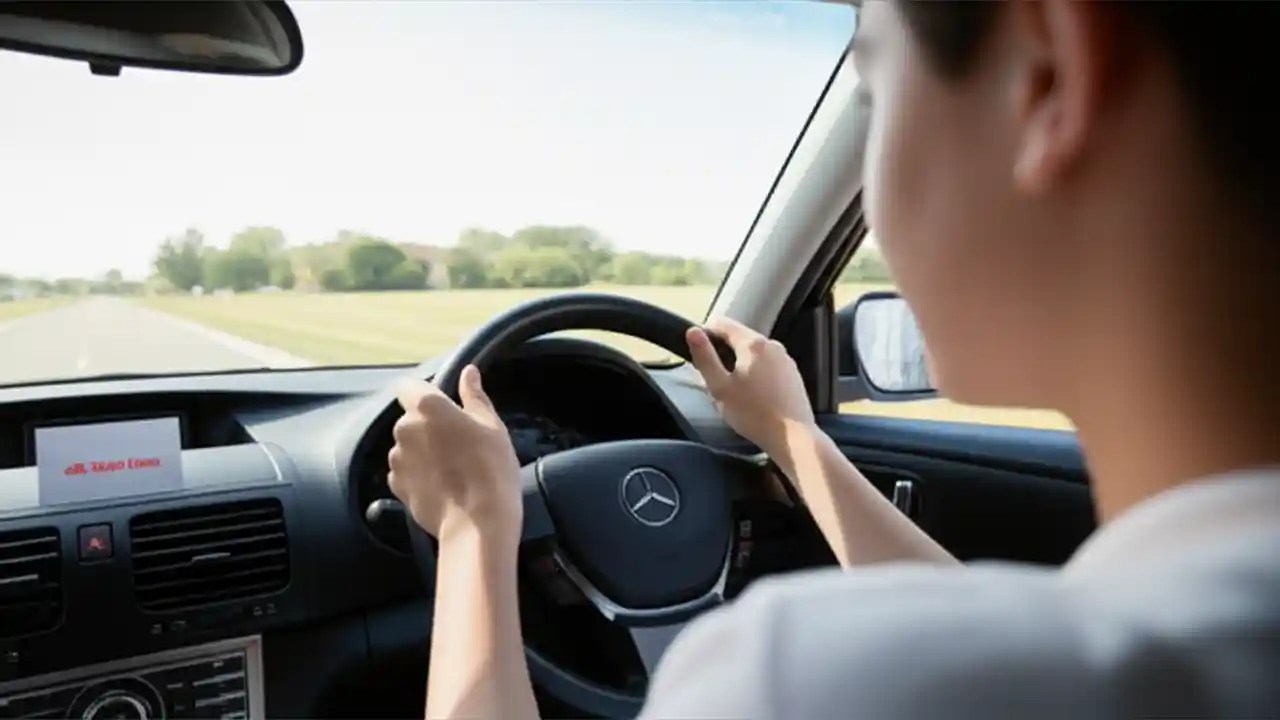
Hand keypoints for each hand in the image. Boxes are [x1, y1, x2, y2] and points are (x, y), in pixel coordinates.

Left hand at [389, 366, 520, 544]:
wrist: (477, 523)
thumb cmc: (491, 468)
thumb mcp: (492, 426)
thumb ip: (474, 396)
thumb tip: (468, 373)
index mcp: (427, 407)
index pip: (408, 385)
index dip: (423, 392)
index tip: (443, 404)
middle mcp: (404, 428)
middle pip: (411, 418)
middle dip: (428, 426)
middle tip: (458, 442)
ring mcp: (397, 460)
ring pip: (408, 446)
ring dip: (422, 451)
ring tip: (451, 468)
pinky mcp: (396, 486)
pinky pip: (405, 472)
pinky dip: (418, 474)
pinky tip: (441, 486)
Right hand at [686, 317, 815, 456]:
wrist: (793, 437)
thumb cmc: (752, 414)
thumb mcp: (719, 387)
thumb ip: (704, 357)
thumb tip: (693, 331)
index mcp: (752, 343)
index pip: (722, 323)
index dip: (706, 335)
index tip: (700, 355)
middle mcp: (772, 345)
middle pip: (739, 338)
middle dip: (724, 354)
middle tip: (717, 381)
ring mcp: (785, 359)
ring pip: (754, 353)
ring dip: (741, 365)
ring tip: (736, 392)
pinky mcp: (793, 374)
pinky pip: (768, 365)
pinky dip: (757, 374)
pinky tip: (755, 397)